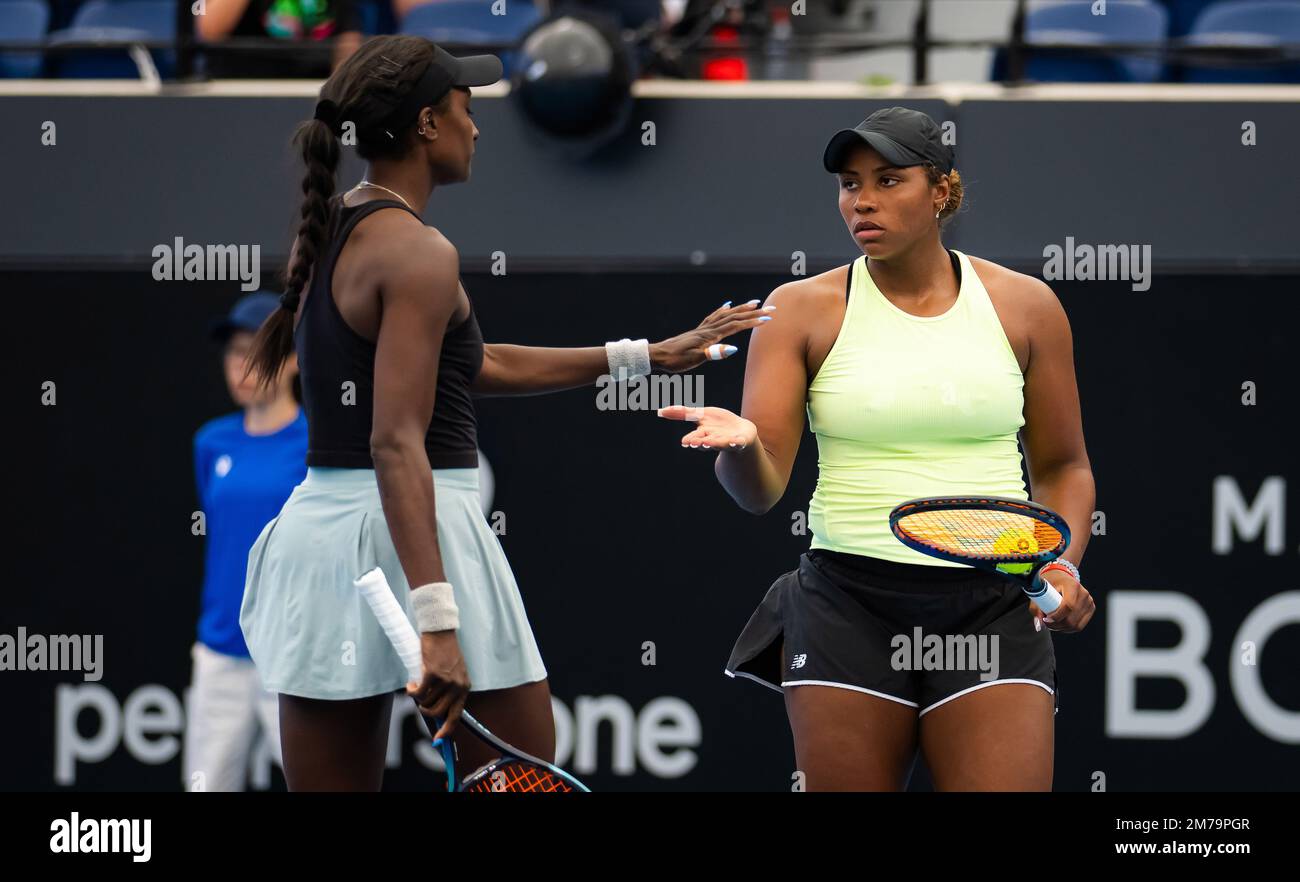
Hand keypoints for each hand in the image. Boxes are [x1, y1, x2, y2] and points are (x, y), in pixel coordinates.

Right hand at [408, 630, 470, 740]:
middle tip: (420, 699)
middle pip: (437, 712)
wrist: (441, 632)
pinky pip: (418, 692)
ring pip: (426, 702)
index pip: (456, 715)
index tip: (438, 739)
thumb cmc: (445, 652)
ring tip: (416, 684)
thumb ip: (448, 691)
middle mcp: (457, 686)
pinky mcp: (433, 674)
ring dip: (418, 697)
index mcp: (464, 687)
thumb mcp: (453, 673)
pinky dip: (412, 690)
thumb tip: (435, 712)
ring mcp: (446, 681)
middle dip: (425, 709)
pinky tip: (411, 683)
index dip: (447, 729)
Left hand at [649, 299, 774, 372]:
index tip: (768, 318)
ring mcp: (703, 329)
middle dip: (753, 312)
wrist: (657, 355)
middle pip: (734, 317)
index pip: (736, 325)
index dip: (753, 321)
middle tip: (771, 308)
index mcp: (710, 335)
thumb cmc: (675, 360)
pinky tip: (727, 306)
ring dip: (742, 309)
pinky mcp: (698, 331)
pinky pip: (715, 316)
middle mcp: (708, 329)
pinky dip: (724, 310)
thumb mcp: (695, 360)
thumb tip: (732, 348)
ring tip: (754, 303)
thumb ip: (713, 354)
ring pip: (726, 315)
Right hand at [657, 405, 757, 449]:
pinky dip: (737, 442)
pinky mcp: (740, 441)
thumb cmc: (717, 423)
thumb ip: (681, 413)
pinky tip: (737, 441)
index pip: (695, 437)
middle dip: (701, 443)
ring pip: (720, 444)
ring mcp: (727, 441)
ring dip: (715, 443)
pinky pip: (739, 442)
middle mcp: (714, 440)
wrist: (741, 431)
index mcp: (703, 434)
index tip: (685, 442)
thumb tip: (659, 411)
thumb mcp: (699, 415)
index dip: (690, 440)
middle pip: (706, 442)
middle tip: (695, 444)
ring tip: (710, 442)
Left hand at [1029, 569, 1094, 632]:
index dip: (1056, 616)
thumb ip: (1036, 608)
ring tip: (1051, 622)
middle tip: (1046, 622)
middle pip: (1072, 619)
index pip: (1068, 606)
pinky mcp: (1091, 608)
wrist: (1061, 576)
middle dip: (1057, 625)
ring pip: (1076, 625)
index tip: (1045, 619)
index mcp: (1072, 585)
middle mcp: (1084, 594)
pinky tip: (1059, 623)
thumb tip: (1039, 625)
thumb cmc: (1050, 583)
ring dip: (1061, 628)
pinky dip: (1068, 628)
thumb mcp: (1040, 591)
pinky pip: (1079, 626)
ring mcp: (1089, 602)